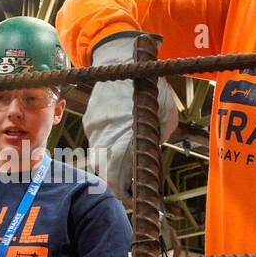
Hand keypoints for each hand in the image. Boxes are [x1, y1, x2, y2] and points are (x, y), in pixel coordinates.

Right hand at [82, 34, 179, 197]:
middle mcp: (106, 134)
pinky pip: (98, 142)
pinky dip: (108, 150)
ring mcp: (95, 128)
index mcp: (126, 135)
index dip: (126, 194)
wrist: (117, 57)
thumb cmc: (149, 85)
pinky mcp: (90, 121)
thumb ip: (157, 138)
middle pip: (105, 174)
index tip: (136, 199)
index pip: (117, 178)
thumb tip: (152, 159)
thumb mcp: (165, 114)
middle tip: (133, 190)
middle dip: (119, 186)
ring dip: (113, 169)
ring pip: (100, 159)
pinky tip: (120, 147)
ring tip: (128, 171)